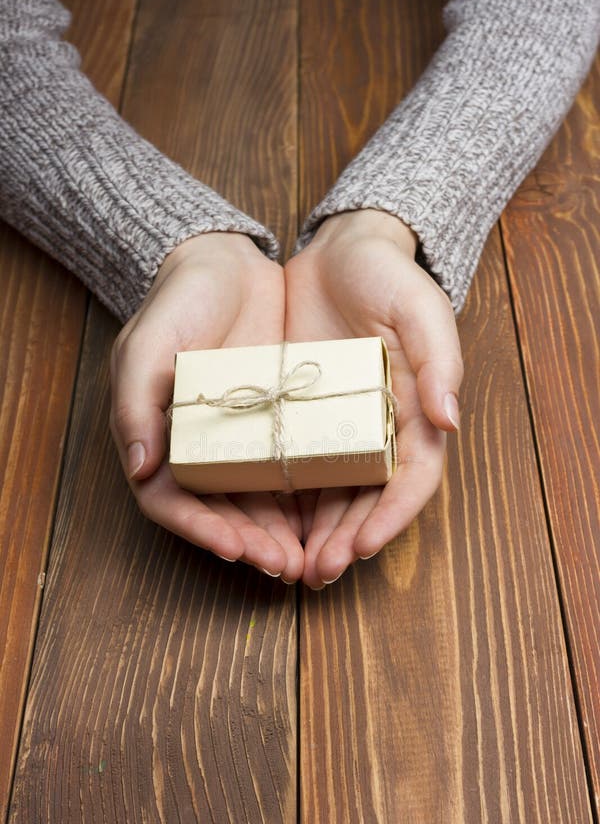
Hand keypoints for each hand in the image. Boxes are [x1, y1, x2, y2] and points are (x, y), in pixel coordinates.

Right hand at [110, 232, 303, 580]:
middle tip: (286, 566)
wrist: (226, 264)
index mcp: (157, 439)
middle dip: (250, 543)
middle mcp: (198, 449)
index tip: (235, 548)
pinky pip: (288, 470)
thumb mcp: (145, 346)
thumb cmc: (175, 304)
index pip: (170, 500)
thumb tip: (137, 467)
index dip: (199, 529)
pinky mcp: (276, 425)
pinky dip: (302, 499)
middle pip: (219, 512)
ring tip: (310, 558)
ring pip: (255, 502)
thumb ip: (135, 405)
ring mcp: (239, 440)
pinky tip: (327, 518)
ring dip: (279, 534)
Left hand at [284, 209, 463, 588]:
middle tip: (316, 572)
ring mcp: (339, 426)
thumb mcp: (421, 310)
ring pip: (332, 494)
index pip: (413, 480)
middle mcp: (380, 429)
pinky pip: (296, 466)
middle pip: (368, 500)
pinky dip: (286, 501)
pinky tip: (266, 525)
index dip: (391, 518)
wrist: (341, 251)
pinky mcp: (302, 417)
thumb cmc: (389, 277)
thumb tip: (450, 422)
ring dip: (315, 534)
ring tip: (291, 566)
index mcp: (417, 412)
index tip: (362, 547)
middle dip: (345, 539)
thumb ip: (439, 363)